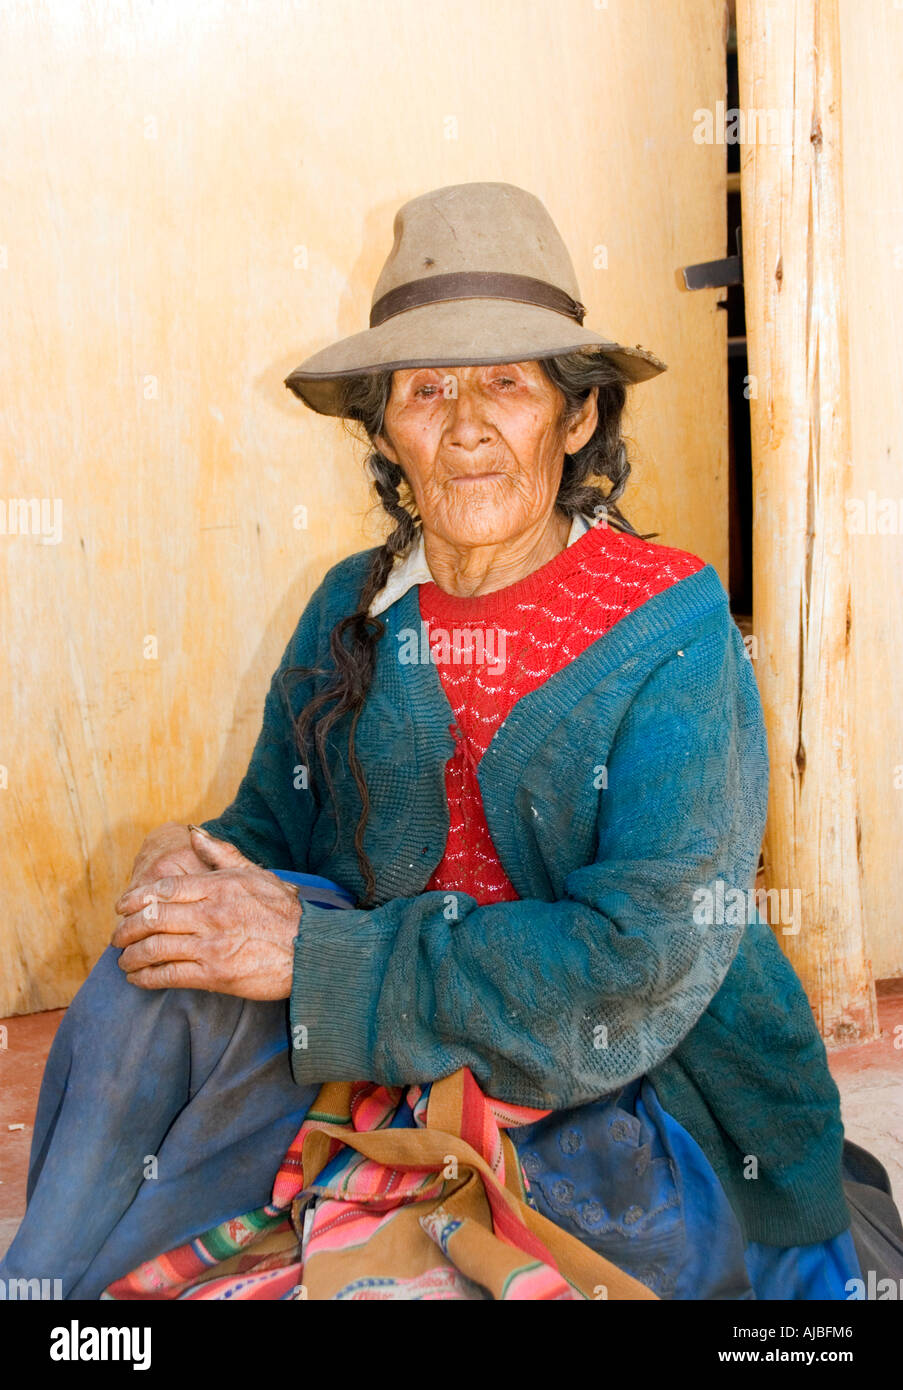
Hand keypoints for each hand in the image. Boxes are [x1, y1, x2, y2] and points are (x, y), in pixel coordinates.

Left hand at [111, 826, 302, 998]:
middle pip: (152, 918)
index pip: (164, 888)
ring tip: (124, 959)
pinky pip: (169, 975)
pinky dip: (146, 977)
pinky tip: (138, 979)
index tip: (121, 906)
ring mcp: (211, 945)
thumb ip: (222, 853)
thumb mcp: (257, 873)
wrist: (311, 951)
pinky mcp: (214, 975)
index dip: (136, 898)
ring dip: (131, 956)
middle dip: (126, 929)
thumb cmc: (285, 912)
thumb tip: (193, 832)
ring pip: (155, 948)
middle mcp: (210, 913)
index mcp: (218, 886)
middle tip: (117, 936)